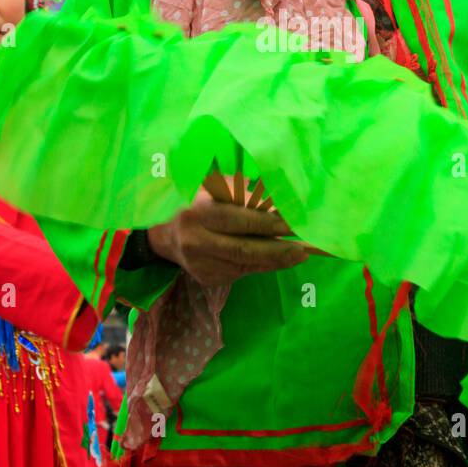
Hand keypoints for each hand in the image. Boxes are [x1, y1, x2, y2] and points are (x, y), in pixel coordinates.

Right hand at [147, 182, 314, 285]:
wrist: (164, 233)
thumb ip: (244, 195)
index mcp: (197, 211)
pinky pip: (240, 272)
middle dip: (277, 249)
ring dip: (274, 261)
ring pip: (244, 264)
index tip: (292, 223)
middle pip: (243, 249)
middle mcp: (195, 240)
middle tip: (303, 248)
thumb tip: (281, 204)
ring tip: (298, 254)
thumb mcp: (216, 188)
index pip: (238, 220)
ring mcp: (199, 263)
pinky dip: (260, 266)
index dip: (266, 224)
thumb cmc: (197, 200)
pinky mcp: (206, 278)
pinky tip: (277, 260)